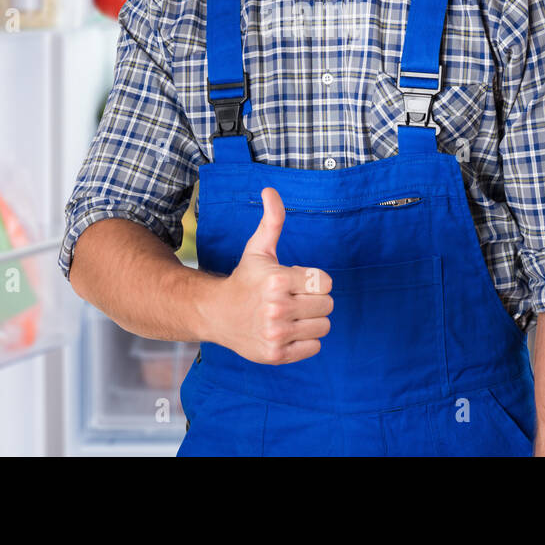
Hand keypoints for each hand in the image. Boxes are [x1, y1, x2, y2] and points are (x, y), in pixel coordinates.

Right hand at [207, 187, 332, 363]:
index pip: (325, 282)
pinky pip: (314, 348)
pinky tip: (287, 331)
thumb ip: (272, 220)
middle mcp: (277, 308)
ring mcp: (276, 333)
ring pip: (323, 327)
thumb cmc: (245, 279)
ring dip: (311, 320)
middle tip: (293, 298)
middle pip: (327, 305)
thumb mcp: (258, 248)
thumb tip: (270, 190)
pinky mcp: (276, 354)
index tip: (296, 281)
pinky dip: (305, 341)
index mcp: (277, 280)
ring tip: (290, 315)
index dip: (313, 280)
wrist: (217, 314)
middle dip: (313, 300)